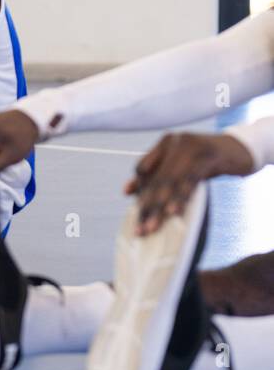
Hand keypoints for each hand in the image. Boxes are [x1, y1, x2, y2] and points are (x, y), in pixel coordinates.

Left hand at [127, 132, 255, 235]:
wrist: (243, 150)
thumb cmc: (209, 161)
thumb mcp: (183, 165)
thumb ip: (159, 174)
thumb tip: (127, 192)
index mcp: (166, 142)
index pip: (143, 167)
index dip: (138, 187)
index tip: (135, 208)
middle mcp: (176, 142)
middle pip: (156, 178)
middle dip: (147, 205)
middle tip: (141, 228)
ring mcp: (192, 147)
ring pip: (171, 181)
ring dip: (160, 206)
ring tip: (152, 226)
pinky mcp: (209, 156)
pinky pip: (190, 180)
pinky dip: (181, 197)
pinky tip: (174, 212)